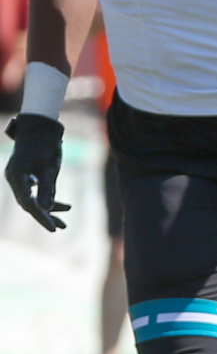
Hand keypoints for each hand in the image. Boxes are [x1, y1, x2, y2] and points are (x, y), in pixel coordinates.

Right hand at [4, 114, 68, 230]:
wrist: (40, 125)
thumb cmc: (45, 144)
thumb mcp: (49, 167)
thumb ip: (47, 187)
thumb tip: (46, 207)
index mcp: (17, 176)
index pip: (29, 203)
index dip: (42, 217)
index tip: (55, 228)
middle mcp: (14, 178)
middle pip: (29, 203)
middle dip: (45, 216)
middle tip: (62, 227)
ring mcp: (18, 176)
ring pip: (32, 198)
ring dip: (48, 208)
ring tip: (65, 220)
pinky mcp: (24, 174)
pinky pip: (34, 191)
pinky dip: (47, 197)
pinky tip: (62, 206)